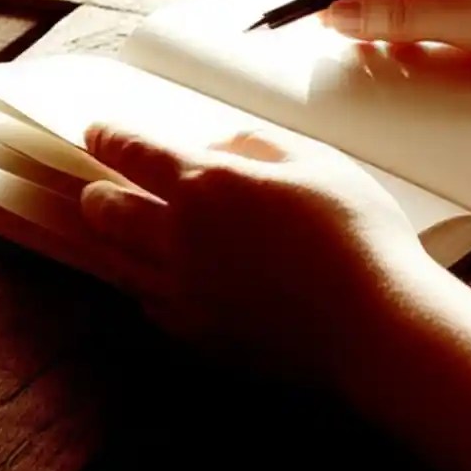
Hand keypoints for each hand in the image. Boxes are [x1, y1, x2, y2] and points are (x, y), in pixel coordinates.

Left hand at [77, 122, 429, 382]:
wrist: (375, 325)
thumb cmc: (355, 232)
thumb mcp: (315, 161)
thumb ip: (256, 145)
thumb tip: (217, 147)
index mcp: (205, 184)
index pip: (134, 153)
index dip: (109, 139)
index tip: (96, 133)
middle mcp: (179, 240)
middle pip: (108, 214)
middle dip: (96, 195)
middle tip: (95, 189)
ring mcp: (185, 294)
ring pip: (119, 266)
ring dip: (108, 243)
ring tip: (112, 234)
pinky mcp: (201, 337)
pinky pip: (151, 306)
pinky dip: (142, 287)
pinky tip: (156, 283)